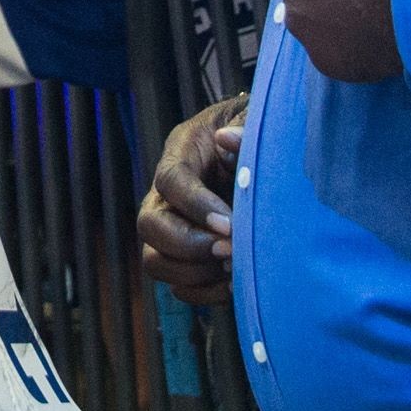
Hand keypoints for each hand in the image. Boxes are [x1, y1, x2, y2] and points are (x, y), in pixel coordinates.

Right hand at [137, 97, 242, 303]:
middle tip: (231, 250)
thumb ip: (245, 127)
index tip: (230, 224)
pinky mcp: (186, 255)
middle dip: (188, 245)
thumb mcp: (253, 118)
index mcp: (181, 153)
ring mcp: (173, 226)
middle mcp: (167, 193)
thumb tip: (228, 140)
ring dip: (193, 271)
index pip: (170, 181)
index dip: (195, 206)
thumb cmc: (257, 131)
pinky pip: (178, 286)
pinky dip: (204, 292)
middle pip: (149, 225)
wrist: (261, 149)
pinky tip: (235, 283)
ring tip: (234, 267)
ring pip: (155, 260)